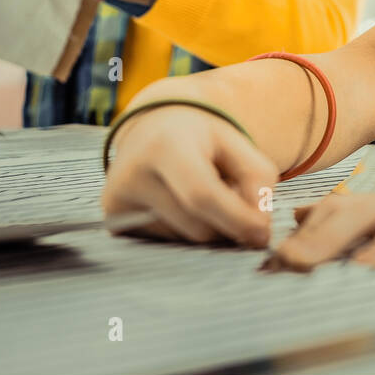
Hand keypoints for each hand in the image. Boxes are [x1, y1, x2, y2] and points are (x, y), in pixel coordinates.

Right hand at [100, 103, 276, 246]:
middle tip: (229, 198)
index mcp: (166, 144)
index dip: (237, 219)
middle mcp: (132, 172)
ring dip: (205, 228)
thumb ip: (258, 182)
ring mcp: (117, 200)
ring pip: (184, 241)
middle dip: (225, 224)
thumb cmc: (201, 140)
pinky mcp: (112, 220)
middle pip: (198, 226)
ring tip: (199, 195)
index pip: (201, 194)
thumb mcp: (237, 145)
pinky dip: (183, 232)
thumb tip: (257, 232)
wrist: (151, 129)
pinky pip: (165, 245)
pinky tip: (179, 206)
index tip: (262, 235)